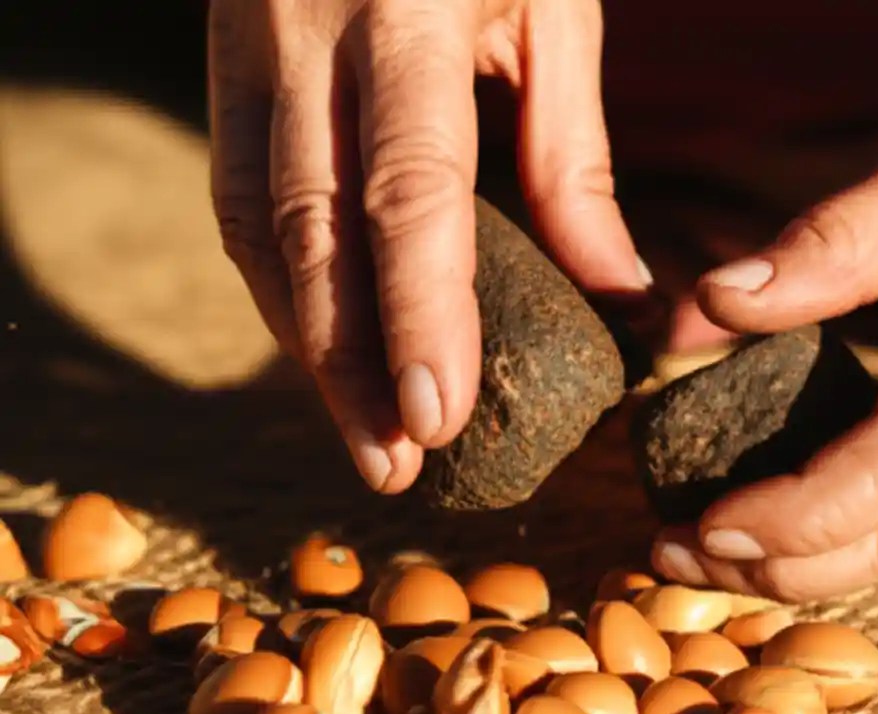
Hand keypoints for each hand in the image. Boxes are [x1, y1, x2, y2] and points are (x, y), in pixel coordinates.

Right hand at [208, 0, 646, 492]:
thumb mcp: (552, 11)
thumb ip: (574, 156)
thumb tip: (617, 295)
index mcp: (401, 10)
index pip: (407, 185)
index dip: (417, 309)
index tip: (435, 416)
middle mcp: (303, 35)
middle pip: (309, 226)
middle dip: (345, 361)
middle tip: (393, 466)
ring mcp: (245, 48)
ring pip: (253, 225)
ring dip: (303, 344)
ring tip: (362, 436)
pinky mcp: (222, 68)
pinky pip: (236, 197)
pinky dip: (279, 288)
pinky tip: (321, 352)